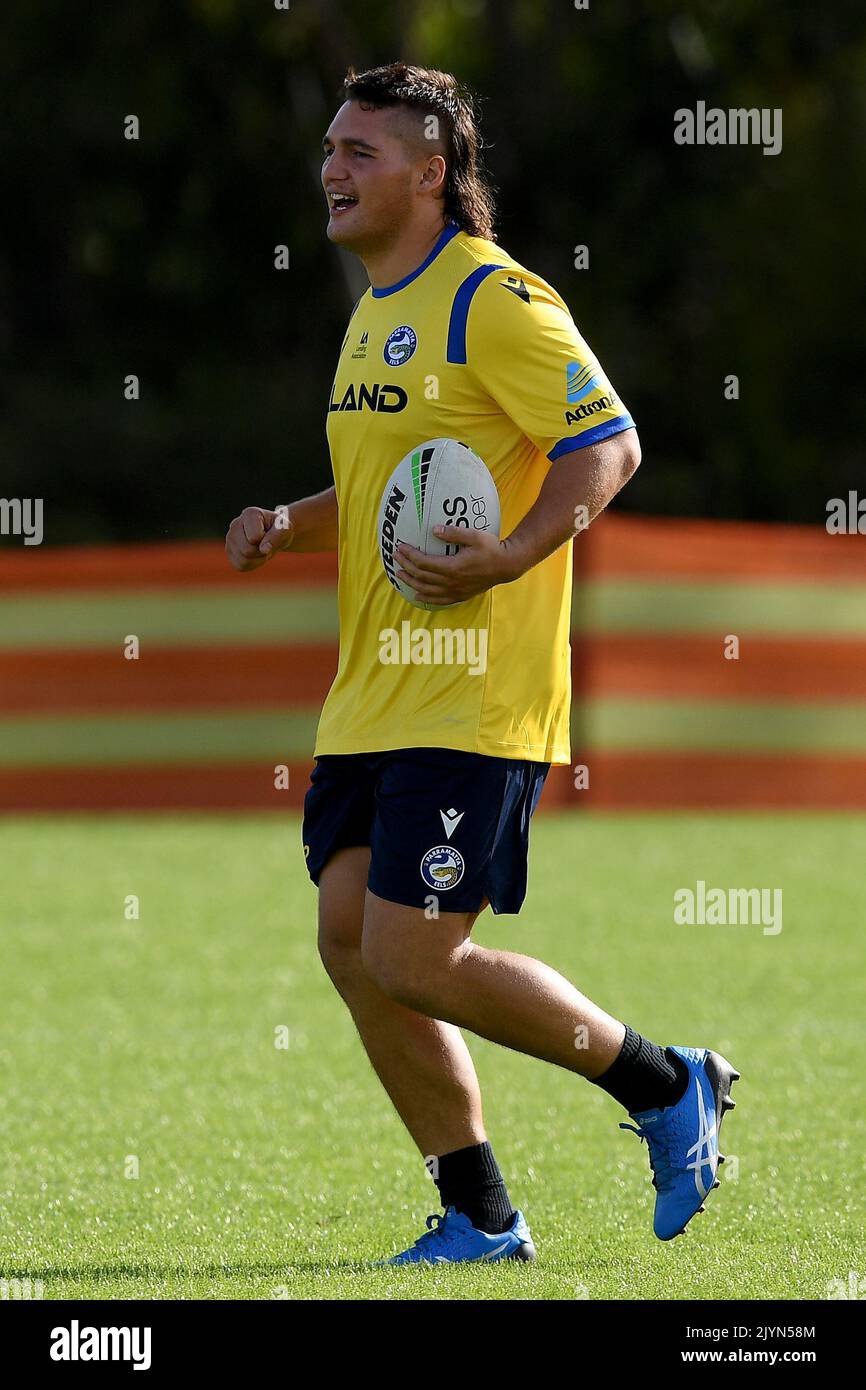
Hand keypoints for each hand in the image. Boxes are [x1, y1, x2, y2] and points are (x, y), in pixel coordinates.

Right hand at [225, 506, 293, 571]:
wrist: (274, 534)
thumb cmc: (279, 529)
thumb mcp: (285, 529)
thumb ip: (276, 537)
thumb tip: (264, 550)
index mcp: (250, 514)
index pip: (254, 537)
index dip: (266, 540)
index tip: (269, 533)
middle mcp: (235, 524)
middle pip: (247, 550)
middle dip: (261, 552)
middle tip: (267, 544)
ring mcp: (230, 538)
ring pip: (243, 560)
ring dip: (258, 559)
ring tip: (262, 549)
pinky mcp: (230, 552)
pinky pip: (240, 566)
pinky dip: (252, 564)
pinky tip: (255, 555)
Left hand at [394, 525, 515, 605]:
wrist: (506, 566)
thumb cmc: (491, 548)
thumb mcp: (474, 536)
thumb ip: (453, 533)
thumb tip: (434, 529)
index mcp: (452, 567)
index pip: (424, 562)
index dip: (410, 555)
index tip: (400, 547)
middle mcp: (451, 581)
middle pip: (422, 576)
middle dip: (406, 566)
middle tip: (396, 558)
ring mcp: (455, 590)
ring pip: (427, 589)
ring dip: (412, 582)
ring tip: (401, 575)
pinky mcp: (461, 595)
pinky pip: (439, 600)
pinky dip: (426, 598)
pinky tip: (418, 595)